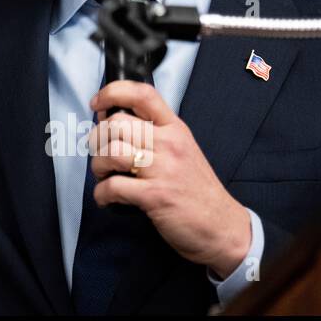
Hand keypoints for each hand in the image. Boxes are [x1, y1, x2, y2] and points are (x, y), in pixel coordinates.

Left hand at [87, 81, 251, 278]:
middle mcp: (170, 144)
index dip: (112, 93)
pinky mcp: (156, 196)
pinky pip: (113, 186)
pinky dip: (101, 194)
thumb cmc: (197, 191)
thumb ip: (154, 135)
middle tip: (101, 154)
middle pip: (117, 124)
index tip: (97, 104)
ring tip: (105, 176)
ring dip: (98, 166)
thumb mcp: (183, 150)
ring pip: (111, 151)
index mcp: (175, 129)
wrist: (223, 227)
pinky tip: (107, 198)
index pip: (142, 94)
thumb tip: (112, 123)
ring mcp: (163, 170)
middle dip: (97, 140)